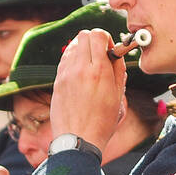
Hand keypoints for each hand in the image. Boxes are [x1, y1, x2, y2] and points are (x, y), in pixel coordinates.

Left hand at [49, 29, 126, 151]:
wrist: (78, 139)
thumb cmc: (101, 122)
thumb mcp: (118, 95)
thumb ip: (118, 70)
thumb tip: (116, 53)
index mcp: (99, 71)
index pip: (98, 34)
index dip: (106, 38)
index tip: (109, 49)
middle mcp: (81, 68)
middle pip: (84, 35)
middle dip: (94, 40)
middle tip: (100, 54)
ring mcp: (66, 73)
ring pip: (73, 45)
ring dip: (83, 49)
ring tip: (90, 65)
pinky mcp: (57, 80)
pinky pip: (65, 59)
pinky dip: (73, 59)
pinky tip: (80, 72)